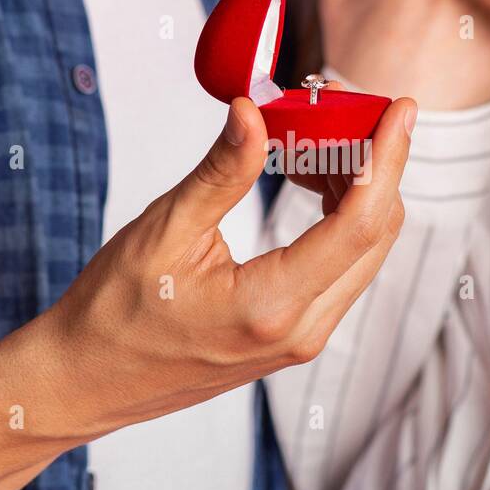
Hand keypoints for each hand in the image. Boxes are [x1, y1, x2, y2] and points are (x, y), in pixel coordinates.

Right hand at [35, 95, 415, 439]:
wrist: (87, 381)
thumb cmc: (113, 314)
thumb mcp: (163, 231)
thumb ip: (221, 172)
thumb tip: (255, 113)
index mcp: (270, 306)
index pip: (359, 224)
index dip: (388, 159)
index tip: (402, 110)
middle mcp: (300, 331)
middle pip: (376, 235)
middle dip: (376, 164)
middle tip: (345, 108)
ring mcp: (301, 339)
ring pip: (363, 254)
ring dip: (357, 190)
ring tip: (314, 139)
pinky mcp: (293, 336)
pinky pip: (340, 269)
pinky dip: (337, 219)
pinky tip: (305, 179)